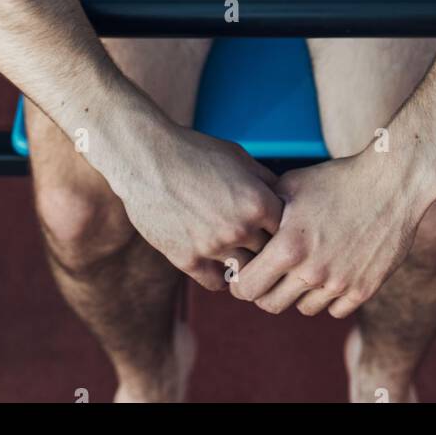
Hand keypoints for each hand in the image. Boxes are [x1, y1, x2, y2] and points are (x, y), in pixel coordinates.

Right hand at [112, 117, 283, 290]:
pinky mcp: (187, 260)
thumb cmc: (195, 152)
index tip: (276, 228)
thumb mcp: (239, 157)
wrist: (147, 159)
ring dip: (245, 264)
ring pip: (245, 272)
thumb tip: (286, 199)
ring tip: (242, 256)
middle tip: (262, 246)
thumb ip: (265, 181)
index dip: (284, 229)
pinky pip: (216, 282)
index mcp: (258, 202)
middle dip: (266, 249)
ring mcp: (213, 247)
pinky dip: (221, 276)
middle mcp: (240, 228)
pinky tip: (220, 264)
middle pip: (269, 254)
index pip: (288, 231)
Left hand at [230, 149, 430, 318]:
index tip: (242, 275)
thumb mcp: (291, 185)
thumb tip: (241, 224)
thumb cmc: (337, 180)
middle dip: (264, 292)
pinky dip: (328, 297)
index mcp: (288, 247)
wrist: (391, 184)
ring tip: (303, 268)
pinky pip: (334, 310)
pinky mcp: (364, 290)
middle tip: (268, 276)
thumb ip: (263, 211)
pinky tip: (329, 272)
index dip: (238, 283)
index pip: (246, 288)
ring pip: (303, 308)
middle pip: (271, 305)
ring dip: (297, 293)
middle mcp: (312, 272)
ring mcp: (339, 285)